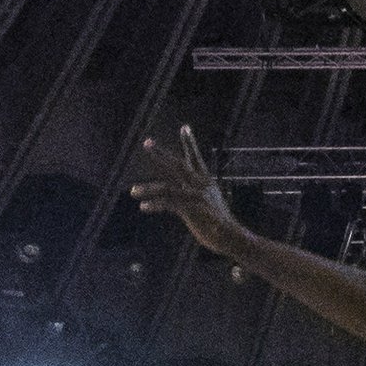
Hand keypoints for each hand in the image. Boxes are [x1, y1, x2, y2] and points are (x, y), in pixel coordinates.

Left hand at [130, 127, 242, 254]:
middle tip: (147, 142)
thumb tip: (183, 189)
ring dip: (148, 189)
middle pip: (178, 165)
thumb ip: (195, 194)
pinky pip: (169, 204)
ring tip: (133, 191)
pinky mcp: (193, 210)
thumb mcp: (209, 204)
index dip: (190, 142)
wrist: (232, 238)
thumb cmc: (219, 225)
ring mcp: (197, 196)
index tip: (184, 127)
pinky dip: (155, 205)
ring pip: (168, 187)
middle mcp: (201, 185)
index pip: (196, 158)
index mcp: (206, 182)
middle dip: (161, 153)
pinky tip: (144, 207)